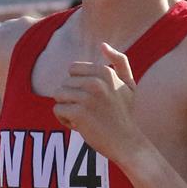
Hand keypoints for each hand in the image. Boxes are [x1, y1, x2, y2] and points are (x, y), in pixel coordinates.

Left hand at [52, 43, 143, 165]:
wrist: (127, 143)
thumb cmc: (125, 114)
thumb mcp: (129, 85)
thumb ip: (120, 62)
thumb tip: (103, 44)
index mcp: (105, 72)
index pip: (72, 69)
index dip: (78, 85)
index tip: (92, 98)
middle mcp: (96, 82)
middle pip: (64, 83)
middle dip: (72, 98)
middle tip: (89, 111)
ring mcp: (86, 97)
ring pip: (58, 95)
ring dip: (67, 108)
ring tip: (83, 118)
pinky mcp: (78, 113)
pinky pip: (57, 110)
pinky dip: (64, 120)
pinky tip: (79, 126)